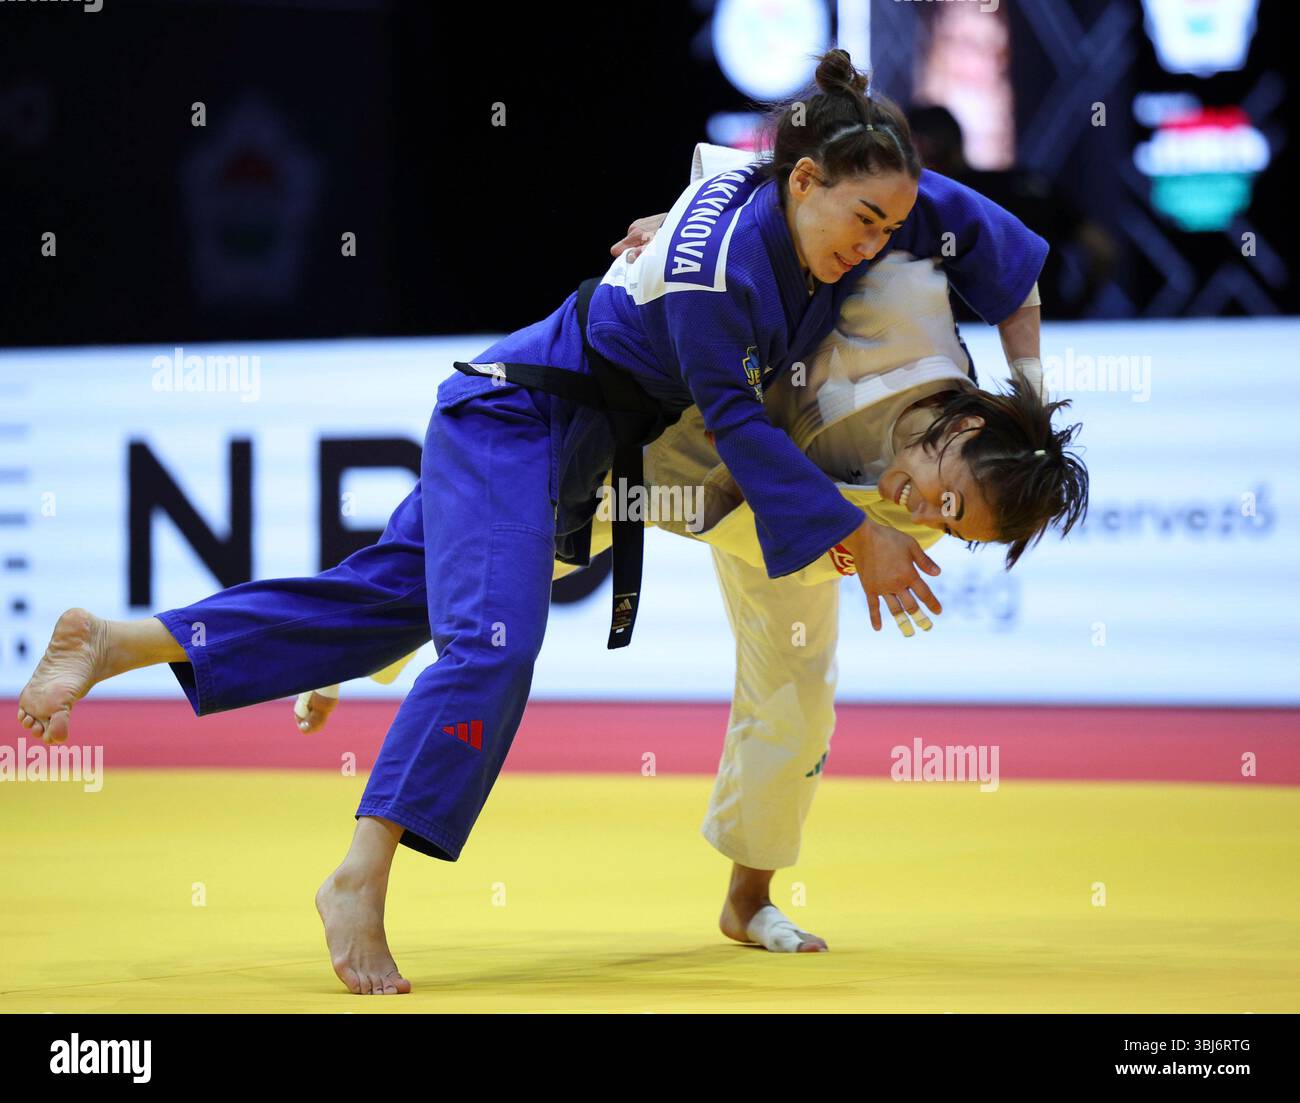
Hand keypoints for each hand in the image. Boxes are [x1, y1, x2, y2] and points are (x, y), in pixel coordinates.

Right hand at [611, 213, 667, 262]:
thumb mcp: (654, 250)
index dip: (624, 258)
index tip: (634, 262)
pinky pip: (642, 234)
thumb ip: (639, 254)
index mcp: (633, 234)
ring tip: (656, 247)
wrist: (683, 224)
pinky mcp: (648, 220)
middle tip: (649, 254)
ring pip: (635, 240)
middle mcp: (634, 227)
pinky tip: (658, 240)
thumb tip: (629, 258)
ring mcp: (640, 222)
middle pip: (626, 245)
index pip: (616, 250)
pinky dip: (648, 239)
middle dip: (634, 251)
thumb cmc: (668, 238)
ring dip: (642, 245)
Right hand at [839, 517, 941, 635]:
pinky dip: (875, 618)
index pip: (925, 594)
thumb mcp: (911, 545)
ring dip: (903, 622)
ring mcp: (882, 589)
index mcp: (909, 574)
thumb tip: (938, 573)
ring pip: (895, 609)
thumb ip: (924, 561)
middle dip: (921, 617)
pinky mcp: (869, 588)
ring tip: (909, 633)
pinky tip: (878, 628)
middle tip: (927, 627)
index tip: (938, 612)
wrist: (863, 537)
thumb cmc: (889, 538)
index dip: (933, 604)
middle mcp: (897, 585)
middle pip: (911, 605)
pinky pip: (873, 606)